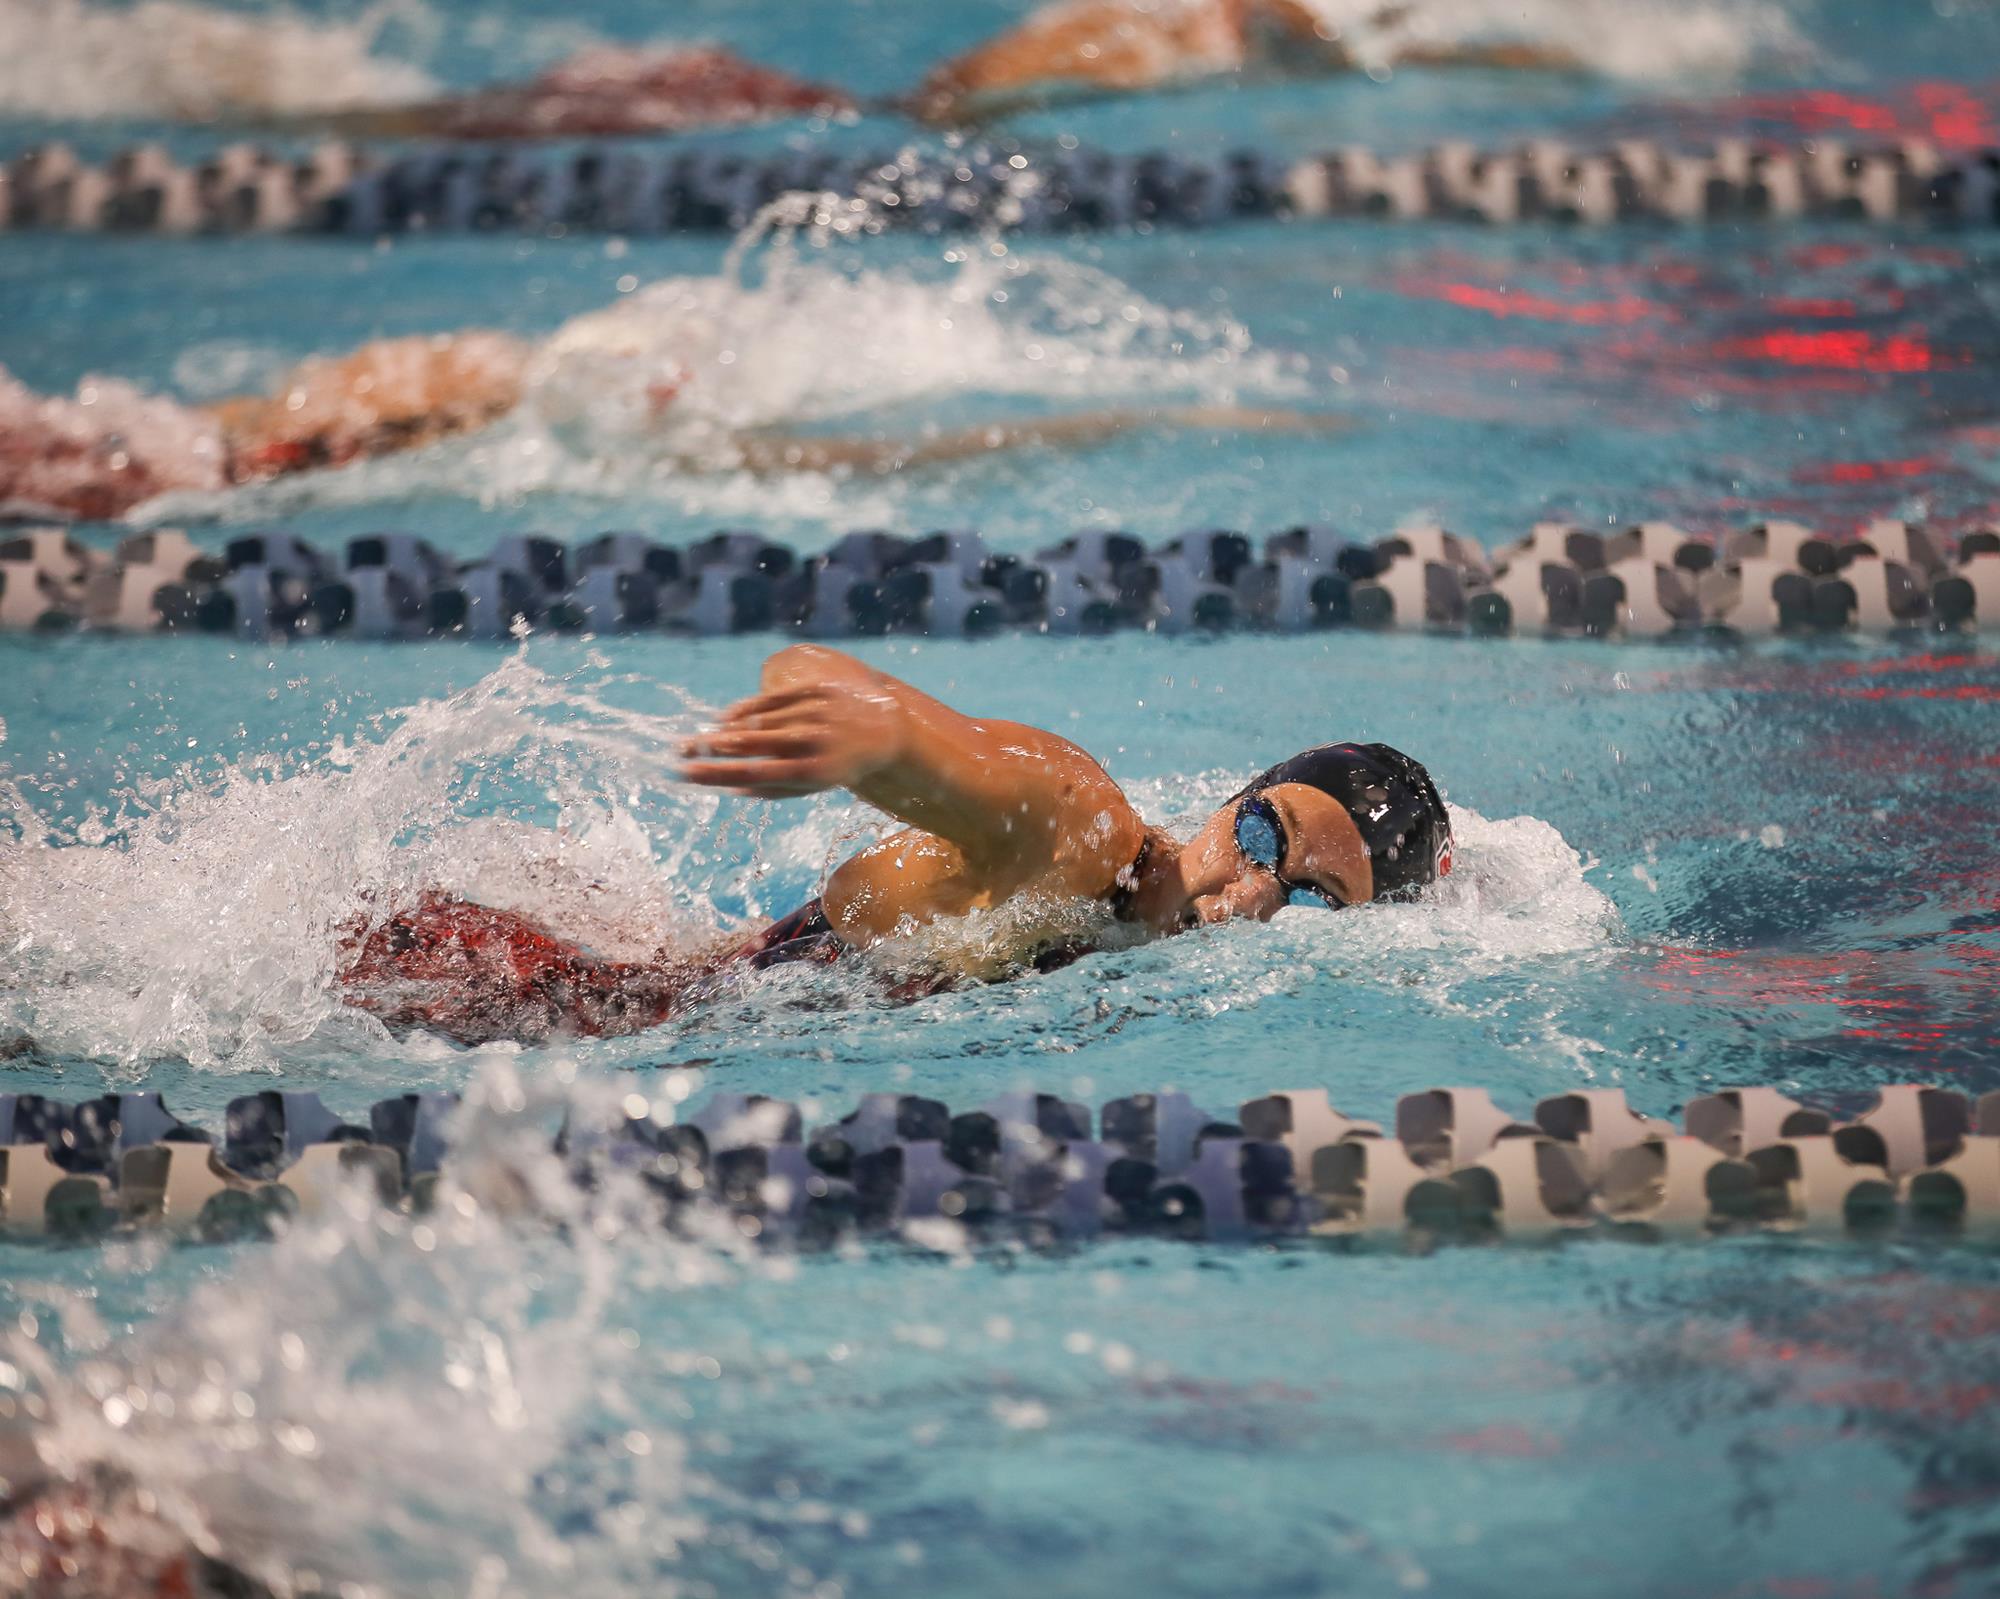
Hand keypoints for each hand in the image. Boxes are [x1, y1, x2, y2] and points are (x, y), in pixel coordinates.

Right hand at [678, 682, 902, 798]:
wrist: (881, 732)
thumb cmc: (838, 766)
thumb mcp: (813, 786)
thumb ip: (773, 789)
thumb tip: (730, 788)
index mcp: (811, 771)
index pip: (753, 773)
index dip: (716, 773)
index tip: (685, 773)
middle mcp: (812, 741)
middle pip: (749, 744)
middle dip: (709, 748)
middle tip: (678, 751)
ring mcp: (814, 712)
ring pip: (758, 721)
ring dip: (724, 731)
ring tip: (698, 739)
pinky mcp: (816, 690)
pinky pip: (772, 698)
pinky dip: (746, 708)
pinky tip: (723, 719)